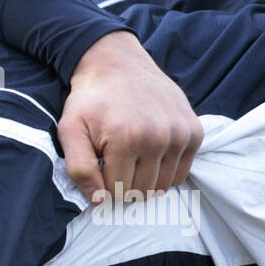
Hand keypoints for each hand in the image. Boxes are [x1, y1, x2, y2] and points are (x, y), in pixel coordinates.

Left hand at [59, 30, 203, 203]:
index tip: (99, 168)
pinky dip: (166, 171)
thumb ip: (80, 168)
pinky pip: (182, 172)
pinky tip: (150, 155)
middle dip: (124, 185)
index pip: (116, 191)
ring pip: (163, 186)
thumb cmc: (90, 100)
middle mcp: (159, 138)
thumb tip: (98, 201)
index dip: (103, 186)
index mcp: (127, 140)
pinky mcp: (194, 131)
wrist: (117, 63)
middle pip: (141, 191)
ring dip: (145, 180)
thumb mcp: (70, 131)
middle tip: (114, 163)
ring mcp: (180, 135)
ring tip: (132, 159)